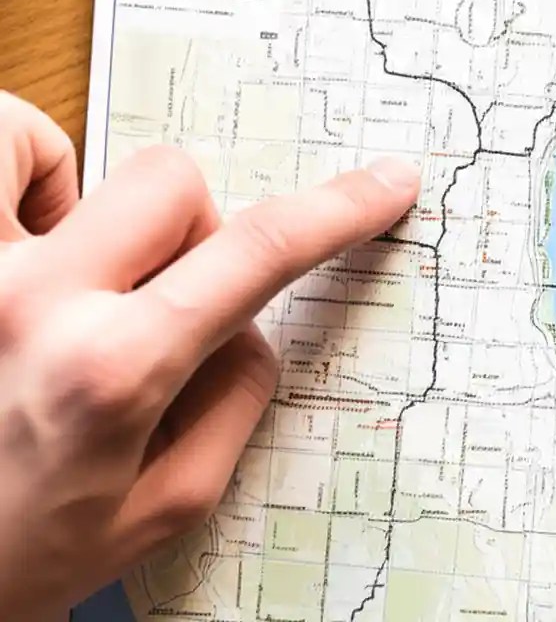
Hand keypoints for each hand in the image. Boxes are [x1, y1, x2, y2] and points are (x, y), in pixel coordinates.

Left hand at [0, 92, 420, 619]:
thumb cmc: (23, 550)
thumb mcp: (168, 504)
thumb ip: (234, 401)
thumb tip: (249, 315)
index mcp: (111, 372)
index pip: (256, 254)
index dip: (338, 210)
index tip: (386, 184)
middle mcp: (27, 303)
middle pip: (169, 179)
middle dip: (191, 229)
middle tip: (155, 299)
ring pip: (38, 138)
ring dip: (78, 190)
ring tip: (59, 259)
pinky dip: (10, 174)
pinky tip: (18, 237)